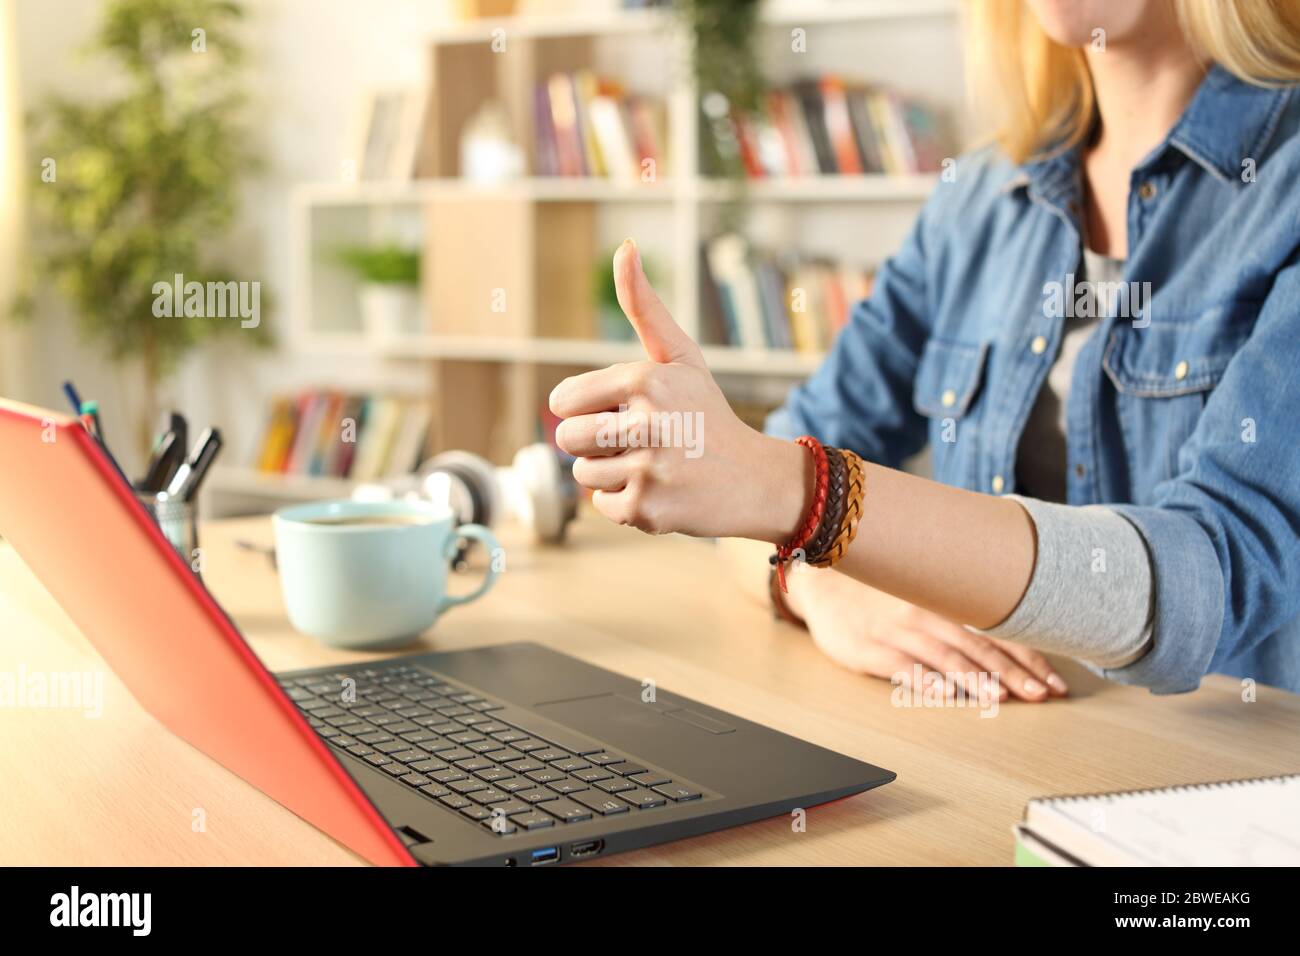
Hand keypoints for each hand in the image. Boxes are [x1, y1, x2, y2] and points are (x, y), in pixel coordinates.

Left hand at [550, 239, 808, 540]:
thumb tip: (625, 246)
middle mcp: (648, 422)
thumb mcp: (680, 357)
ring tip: (653, 465)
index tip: (618, 413)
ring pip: (582, 474)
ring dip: (610, 474)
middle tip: (638, 443)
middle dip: (593, 443)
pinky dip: (624, 503)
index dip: (584, 409)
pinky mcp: (648, 508)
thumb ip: (644, 307)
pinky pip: (601, 505)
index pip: (563, 401)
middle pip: (567, 438)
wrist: (756, 479)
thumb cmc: (707, 413)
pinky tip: (661, 489)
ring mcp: (649, 468)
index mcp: (647, 379)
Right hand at [786, 566, 1068, 701]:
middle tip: (1042, 696)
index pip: (997, 632)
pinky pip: (901, 666)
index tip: (1055, 682)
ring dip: (976, 679)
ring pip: (944, 657)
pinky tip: (941, 693)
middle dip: (1014, 674)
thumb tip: (1012, 636)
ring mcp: (898, 632)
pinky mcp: (869, 649)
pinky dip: (922, 680)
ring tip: (1001, 697)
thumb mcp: (923, 590)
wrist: (822, 582)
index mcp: (946, 603)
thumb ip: (960, 609)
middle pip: (979, 647)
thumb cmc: (879, 592)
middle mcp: (927, 614)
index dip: (1029, 657)